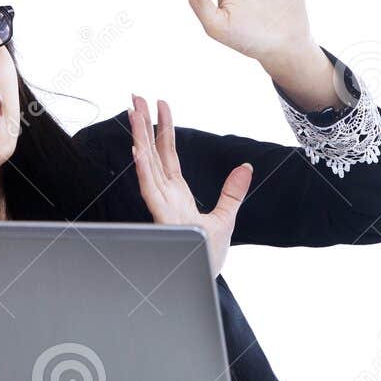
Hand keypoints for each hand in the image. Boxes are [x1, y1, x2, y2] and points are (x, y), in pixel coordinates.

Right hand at [127, 94, 249, 278]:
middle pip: (152, 153)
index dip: (163, 128)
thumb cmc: (206, 257)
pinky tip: (138, 151)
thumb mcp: (226, 219)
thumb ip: (233, 192)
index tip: (160, 103)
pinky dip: (144, 170)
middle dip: (144, 125)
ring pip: (148, 166)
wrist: (202, 283)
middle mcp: (166, 196)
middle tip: (135, 96)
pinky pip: (150, 190)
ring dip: (140, 139)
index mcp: (177, 194)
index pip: (168, 154)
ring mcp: (162, 206)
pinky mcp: (163, 219)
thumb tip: (246, 167)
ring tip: (134, 113)